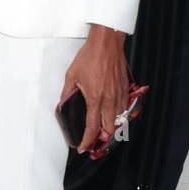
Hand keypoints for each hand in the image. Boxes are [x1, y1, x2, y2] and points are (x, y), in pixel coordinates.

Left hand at [60, 26, 128, 154]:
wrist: (107, 42)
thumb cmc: (90, 56)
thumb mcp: (72, 74)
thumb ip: (67, 92)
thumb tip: (63, 103)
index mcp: (95, 97)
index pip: (92, 126)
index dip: (87, 140)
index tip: (83, 147)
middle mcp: (109, 99)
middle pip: (110, 128)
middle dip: (103, 138)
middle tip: (95, 141)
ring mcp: (119, 93)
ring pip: (119, 119)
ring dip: (112, 127)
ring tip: (104, 131)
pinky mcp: (125, 87)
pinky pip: (124, 107)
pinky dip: (120, 114)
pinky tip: (114, 114)